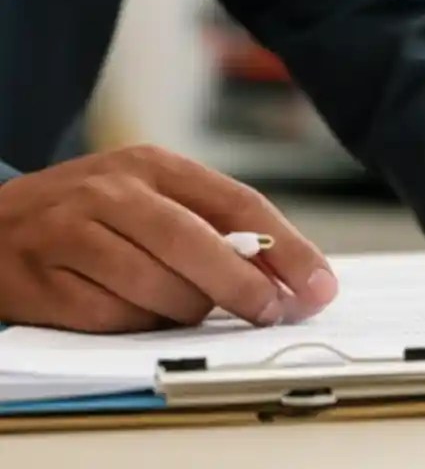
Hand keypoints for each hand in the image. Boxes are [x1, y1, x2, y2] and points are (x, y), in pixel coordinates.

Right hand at [0, 145, 337, 332]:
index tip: (319, 285)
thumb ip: (214, 228)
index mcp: (152, 164)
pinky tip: (127, 309)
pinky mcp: (42, 280)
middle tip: (271, 313)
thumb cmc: (88, 217)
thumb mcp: (150, 199)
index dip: (288, 249)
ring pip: (160, 290)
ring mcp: (70, 234)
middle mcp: (110, 192)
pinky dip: (134, 324)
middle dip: (245, 289)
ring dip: (184, 310)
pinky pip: (114, 319)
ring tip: (178, 303)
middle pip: (199, 246)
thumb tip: (287, 277)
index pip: (240, 203)